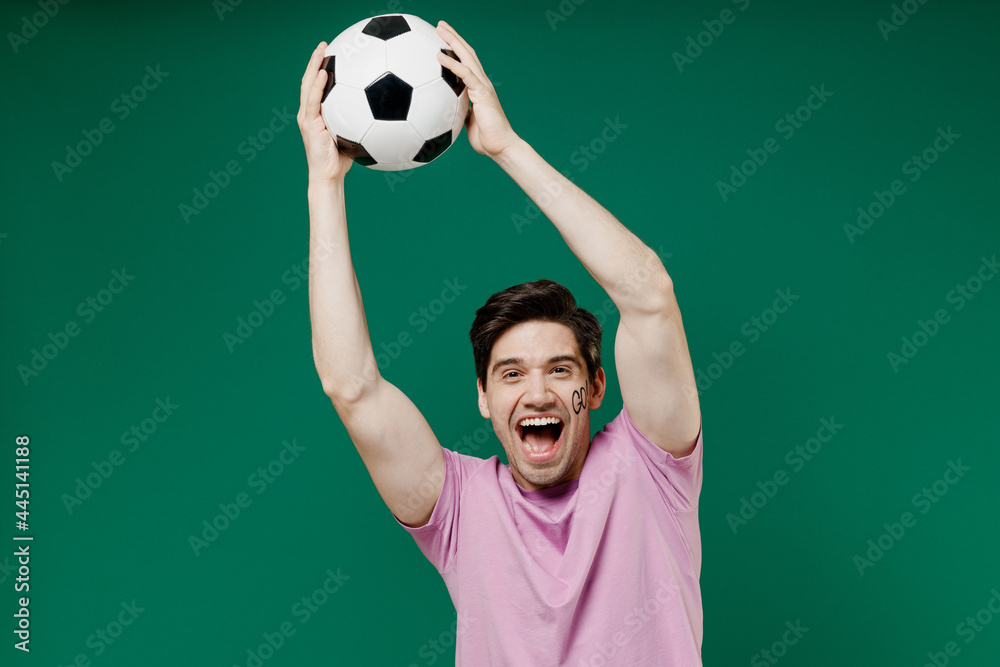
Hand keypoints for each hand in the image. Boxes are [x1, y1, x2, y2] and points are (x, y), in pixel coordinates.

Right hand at [297, 42, 352, 183]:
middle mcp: (310, 112)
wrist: (330, 176)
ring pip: (308, 86)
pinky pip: (313, 101)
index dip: (322, 68)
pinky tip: (325, 74)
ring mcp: (307, 117)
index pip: (318, 86)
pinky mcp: (309, 124)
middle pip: (310, 80)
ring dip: (314, 66)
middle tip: (323, 44)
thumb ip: (363, 120)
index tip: (331, 52)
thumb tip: (386, 111)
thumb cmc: (344, 159)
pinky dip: (318, 87)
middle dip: (315, 61)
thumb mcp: (355, 136)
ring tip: (321, 51)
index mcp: (318, 112)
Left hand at [435, 21, 519, 159]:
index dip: (456, 49)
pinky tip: (439, 55)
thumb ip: (460, 111)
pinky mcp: (482, 93)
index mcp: (478, 88)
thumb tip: (447, 109)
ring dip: (452, 41)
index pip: (466, 62)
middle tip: (440, 25)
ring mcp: (483, 86)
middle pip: (467, 53)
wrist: (501, 146)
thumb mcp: (468, 122)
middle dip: (453, 37)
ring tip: (440, 29)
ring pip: (467, 57)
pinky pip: (465, 74)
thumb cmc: (486, 138)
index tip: (442, 38)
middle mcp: (482, 83)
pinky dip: (452, 64)